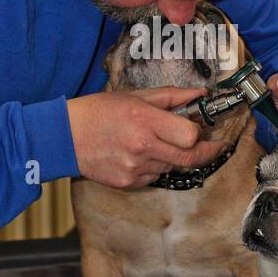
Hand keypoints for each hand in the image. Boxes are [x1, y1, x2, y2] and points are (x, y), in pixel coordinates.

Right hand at [67, 86, 223, 188]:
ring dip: (174, 157)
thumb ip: (171, 96)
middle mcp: (142, 147)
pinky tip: (140, 153)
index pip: (190, 136)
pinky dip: (155, 166)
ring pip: (172, 167)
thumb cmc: (99, 111)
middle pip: (189, 158)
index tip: (205, 131)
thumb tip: (200, 93)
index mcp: (145, 121)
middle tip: (211, 146)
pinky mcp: (128, 182)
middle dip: (205, 152)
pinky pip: (154, 176)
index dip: (200, 134)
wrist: (65, 136)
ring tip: (158, 142)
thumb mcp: (135, 96)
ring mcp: (135, 168)